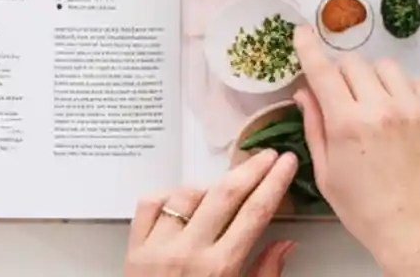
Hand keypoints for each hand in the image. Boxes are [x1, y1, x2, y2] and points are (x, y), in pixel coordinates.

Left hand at [125, 149, 297, 276]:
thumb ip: (263, 274)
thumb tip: (286, 245)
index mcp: (220, 270)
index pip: (255, 213)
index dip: (274, 183)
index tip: (286, 164)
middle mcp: (189, 254)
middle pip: (225, 194)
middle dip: (251, 169)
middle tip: (267, 155)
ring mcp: (158, 248)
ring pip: (188, 194)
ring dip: (210, 185)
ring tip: (225, 186)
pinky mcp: (134, 248)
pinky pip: (150, 204)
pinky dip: (168, 195)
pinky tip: (183, 198)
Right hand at [292, 25, 419, 276]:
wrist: (416, 230)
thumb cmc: (365, 209)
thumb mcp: (325, 171)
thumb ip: (314, 126)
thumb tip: (304, 93)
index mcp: (347, 124)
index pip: (322, 71)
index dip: (309, 48)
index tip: (302, 33)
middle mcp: (381, 109)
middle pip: (354, 63)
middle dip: (341, 72)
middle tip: (340, 93)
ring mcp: (413, 110)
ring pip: (386, 67)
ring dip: (372, 77)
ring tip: (372, 101)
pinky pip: (417, 82)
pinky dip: (403, 89)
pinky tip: (398, 110)